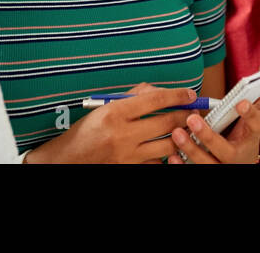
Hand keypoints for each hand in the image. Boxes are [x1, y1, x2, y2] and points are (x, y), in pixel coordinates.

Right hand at [24, 83, 195, 163]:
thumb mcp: (103, 108)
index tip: (190, 93)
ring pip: (167, 145)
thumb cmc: (84, 132)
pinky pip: (156, 162)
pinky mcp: (130, 168)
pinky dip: (164, 155)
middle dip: (185, 115)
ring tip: (185, 129)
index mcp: (114, 113)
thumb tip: (157, 92)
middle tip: (193, 111)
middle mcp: (122, 134)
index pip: (155, 99)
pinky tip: (166, 148)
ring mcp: (127, 155)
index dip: (177, 95)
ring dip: (179, 136)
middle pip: (166, 122)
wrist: (66, 161)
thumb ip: (131, 97)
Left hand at [167, 50, 259, 163]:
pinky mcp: (209, 171)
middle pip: (225, 149)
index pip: (257, 125)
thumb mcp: (254, 112)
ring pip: (207, 163)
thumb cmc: (246, 131)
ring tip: (177, 133)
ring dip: (191, 149)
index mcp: (251, 136)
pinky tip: (172, 157)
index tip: (240, 102)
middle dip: (209, 136)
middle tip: (193, 118)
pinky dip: (183, 166)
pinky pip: (195, 172)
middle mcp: (238, 155)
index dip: (250, 114)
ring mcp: (222, 166)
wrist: (240, 164)